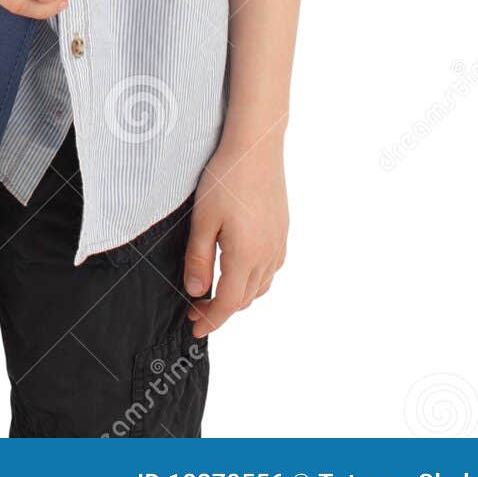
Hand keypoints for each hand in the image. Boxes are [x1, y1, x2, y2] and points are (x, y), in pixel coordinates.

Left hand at [182, 133, 288, 339]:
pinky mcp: (282, 231)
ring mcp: (278, 243)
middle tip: (196, 308)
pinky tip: (240, 269)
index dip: (211, 320)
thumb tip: (195, 291)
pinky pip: (270, 268)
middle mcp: (268, 255)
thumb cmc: (226, 179)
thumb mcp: (203, 220)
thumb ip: (198, 258)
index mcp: (246, 256)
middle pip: (245, 298)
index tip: (195, 329)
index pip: (228, 303)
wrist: (256, 148)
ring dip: (239, 295)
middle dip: (221, 309)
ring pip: (260, 285)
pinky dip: (254, 279)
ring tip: (215, 292)